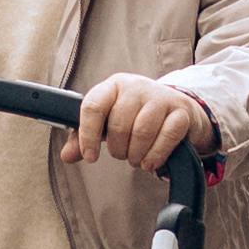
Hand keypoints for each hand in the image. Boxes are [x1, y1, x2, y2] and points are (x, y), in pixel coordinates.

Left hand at [79, 72, 216, 178]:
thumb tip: (67, 155)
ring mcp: (161, 97)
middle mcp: (136, 87)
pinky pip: (166, 137)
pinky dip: (155, 155)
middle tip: (122, 155)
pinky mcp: (181, 112)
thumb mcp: (109, 122)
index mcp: (113, 86)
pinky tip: (150, 162)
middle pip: (118, 124)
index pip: (93, 106)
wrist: (178, 109)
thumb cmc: (137, 116)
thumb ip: (85, 137)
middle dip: (118, 149)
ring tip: (136, 159)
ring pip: (142, 131)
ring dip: (136, 154)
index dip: (88, 134)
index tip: (90, 156)